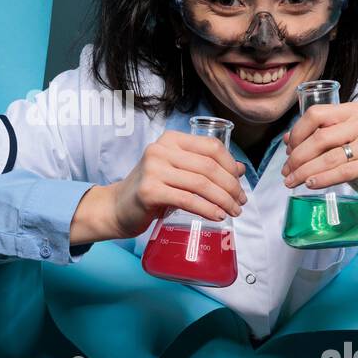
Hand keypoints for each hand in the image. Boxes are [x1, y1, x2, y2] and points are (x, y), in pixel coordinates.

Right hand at [70, 130, 246, 243]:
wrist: (117, 207)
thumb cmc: (151, 190)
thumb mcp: (179, 173)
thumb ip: (205, 167)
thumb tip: (240, 169)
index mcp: (170, 140)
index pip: (211, 147)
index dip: (231, 166)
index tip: (240, 184)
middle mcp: (160, 150)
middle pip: (209, 166)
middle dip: (230, 187)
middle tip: (240, 202)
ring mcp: (153, 170)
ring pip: (201, 184)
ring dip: (223, 200)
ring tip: (233, 211)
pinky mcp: (149, 191)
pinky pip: (188, 200)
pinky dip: (207, 209)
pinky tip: (217, 216)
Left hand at [281, 102, 357, 216]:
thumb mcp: (341, 145)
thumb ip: (318, 138)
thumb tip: (286, 140)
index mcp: (355, 110)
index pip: (316, 114)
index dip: (297, 134)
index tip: (287, 152)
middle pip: (321, 137)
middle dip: (298, 157)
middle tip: (286, 172)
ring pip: (330, 156)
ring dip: (306, 171)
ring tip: (292, 182)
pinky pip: (344, 171)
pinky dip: (324, 179)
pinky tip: (311, 184)